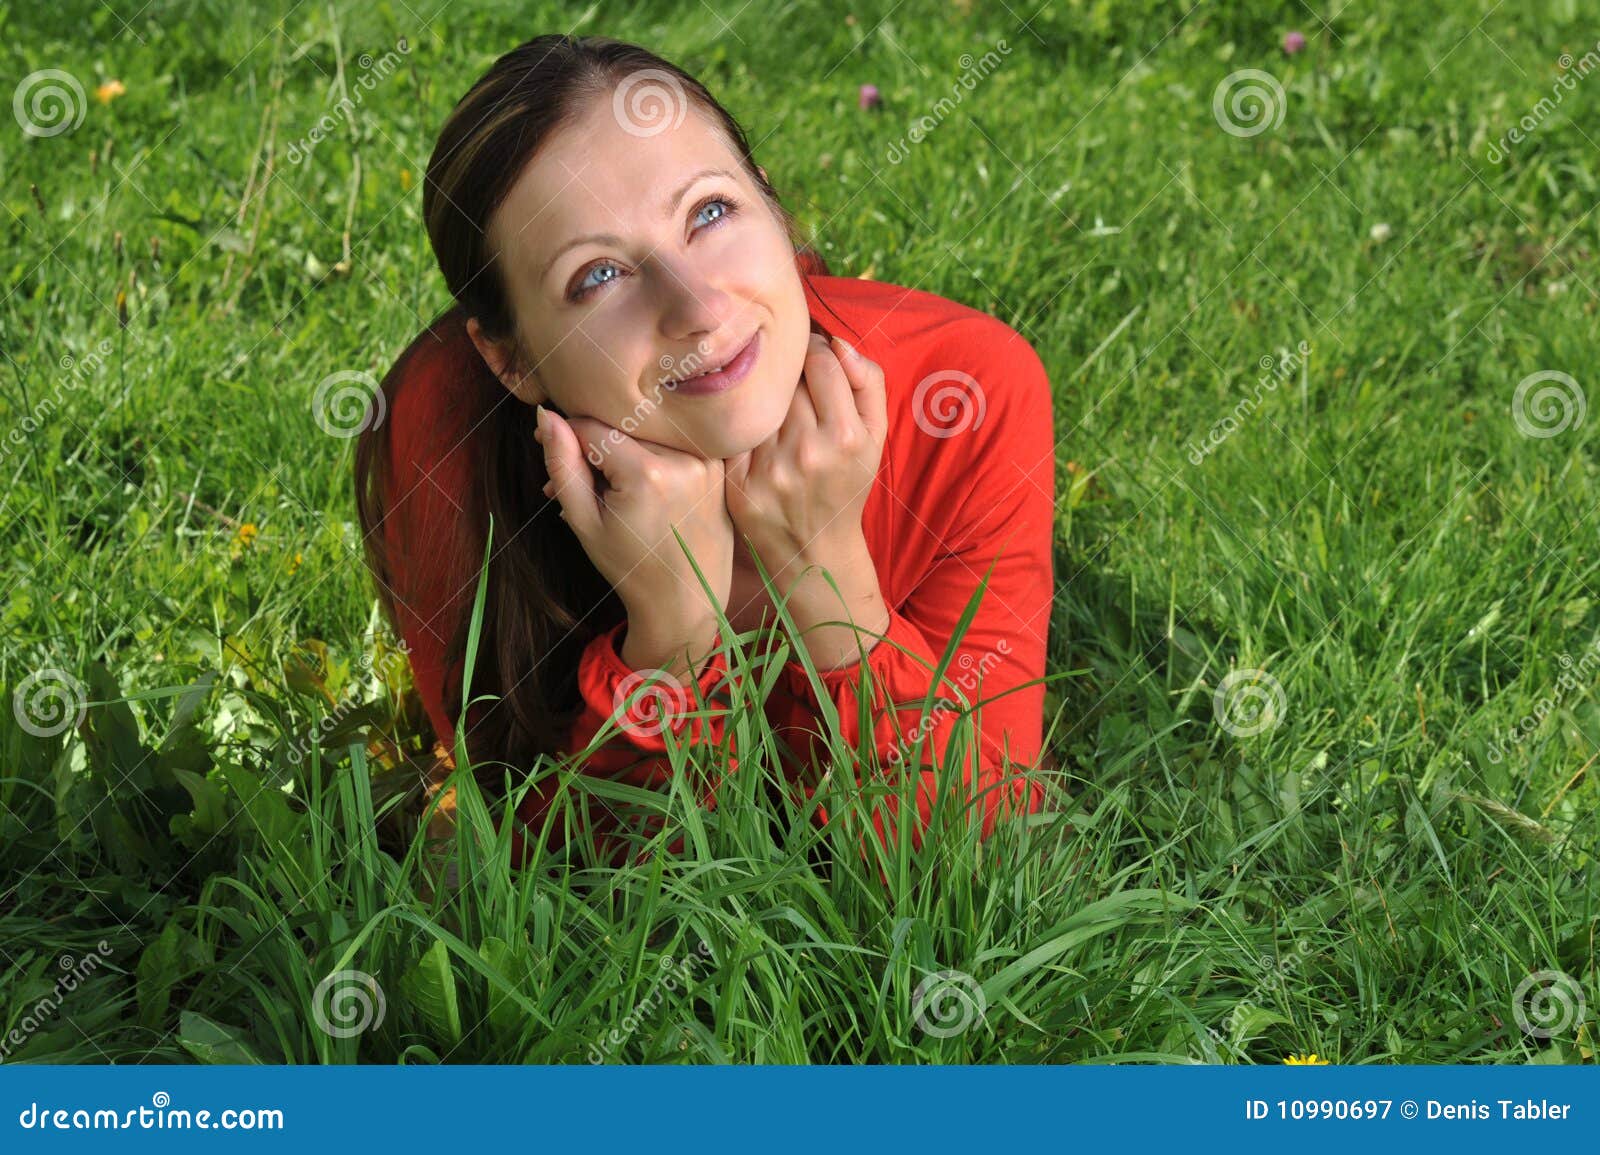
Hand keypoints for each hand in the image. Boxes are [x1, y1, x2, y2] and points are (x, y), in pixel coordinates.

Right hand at [536, 405, 730, 677]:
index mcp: (648, 473)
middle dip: (594, 446)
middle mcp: (683, 459)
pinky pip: (672, 446)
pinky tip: (637, 486)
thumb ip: (563, 465)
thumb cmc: (631, 567)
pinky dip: (650, 457)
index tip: (548, 443)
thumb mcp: (585, 521)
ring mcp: (706, 461)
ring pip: (646, 435)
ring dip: (621, 452)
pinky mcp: (717, 467)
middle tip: (576, 478)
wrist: (685, 600)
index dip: (566, 433)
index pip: (595, 428)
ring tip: (606, 488)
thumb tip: (544, 416)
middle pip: (622, 428)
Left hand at [724, 332, 887, 569]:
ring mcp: (769, 469)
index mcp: (847, 437)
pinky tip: (756, 438)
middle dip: (791, 377)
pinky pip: (736, 432)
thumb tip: (838, 342)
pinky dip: (743, 428)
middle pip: (788, 380)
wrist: (815, 551)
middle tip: (795, 392)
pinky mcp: (737, 484)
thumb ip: (869, 382)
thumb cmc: (846, 485)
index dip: (816, 352)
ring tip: (777, 418)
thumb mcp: (876, 437)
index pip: (821, 363)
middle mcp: (807, 452)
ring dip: (765, 402)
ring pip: (760, 403)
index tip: (813, 360)